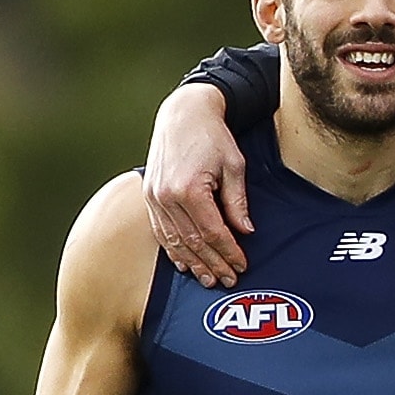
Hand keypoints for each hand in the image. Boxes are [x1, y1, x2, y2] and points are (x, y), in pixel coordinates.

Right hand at [143, 84, 251, 286]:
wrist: (183, 114)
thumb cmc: (212, 136)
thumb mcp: (234, 166)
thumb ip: (237, 202)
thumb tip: (245, 231)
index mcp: (189, 189)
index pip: (212, 232)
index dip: (228, 252)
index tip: (241, 264)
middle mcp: (167, 197)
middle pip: (192, 242)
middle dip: (212, 264)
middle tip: (228, 280)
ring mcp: (154, 198)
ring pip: (174, 241)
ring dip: (192, 263)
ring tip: (208, 279)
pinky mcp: (148, 196)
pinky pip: (160, 231)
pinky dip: (173, 250)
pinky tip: (184, 263)